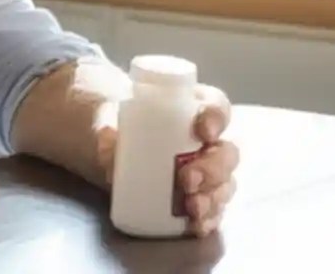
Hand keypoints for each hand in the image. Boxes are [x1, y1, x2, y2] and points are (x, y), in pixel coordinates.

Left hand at [95, 84, 239, 237]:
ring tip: (192, 207)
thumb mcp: (110, 119)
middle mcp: (209, 143)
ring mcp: (208, 174)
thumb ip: (107, 127)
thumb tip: (107, 139)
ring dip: (212, 198)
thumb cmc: (122, 124)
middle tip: (187, 179)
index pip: (217, 108)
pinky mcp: (199, 199)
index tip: (203, 130)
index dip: (216, 119)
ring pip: (224, 186)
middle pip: (227, 154)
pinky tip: (197, 226)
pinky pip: (214, 211)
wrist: (115, 151)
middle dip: (213, 169)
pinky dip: (208, 220)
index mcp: (194, 111)